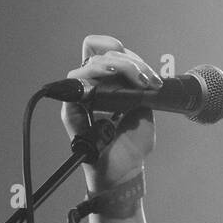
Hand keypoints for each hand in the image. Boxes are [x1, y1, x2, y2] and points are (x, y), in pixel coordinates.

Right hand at [61, 34, 159, 189]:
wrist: (125, 171)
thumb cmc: (133, 145)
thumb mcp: (145, 110)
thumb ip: (140, 89)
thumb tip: (140, 71)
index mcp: (109, 85)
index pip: (108, 54)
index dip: (123, 52)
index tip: (146, 70)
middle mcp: (93, 87)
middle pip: (102, 54)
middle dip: (131, 61)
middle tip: (149, 80)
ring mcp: (81, 97)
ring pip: (91, 63)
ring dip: (118, 65)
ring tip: (139, 79)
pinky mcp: (72, 110)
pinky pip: (75, 83)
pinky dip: (94, 74)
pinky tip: (112, 75)